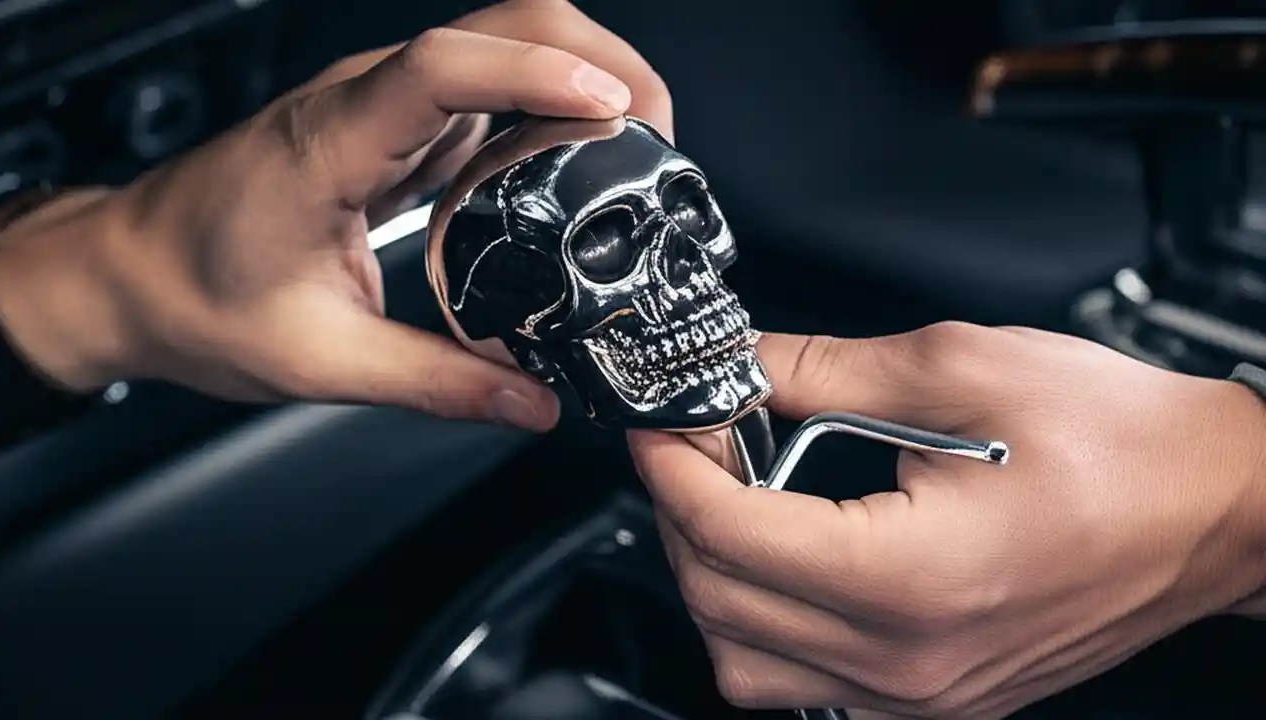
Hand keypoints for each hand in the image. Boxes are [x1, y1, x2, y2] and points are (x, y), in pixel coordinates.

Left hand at [0, 0, 671, 430]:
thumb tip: (531, 400)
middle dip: (596, 62)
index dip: (538, 76)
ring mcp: (380, 104)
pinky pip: (488, 93)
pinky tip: (576, 170)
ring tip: (637, 155)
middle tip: (658, 137)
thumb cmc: (195, 297)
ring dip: (581, 79)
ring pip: (503, 45)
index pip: (444, 70)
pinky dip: (549, 113)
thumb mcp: (319, 360)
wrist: (131, 272)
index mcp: (330, 144)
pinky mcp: (393, 125)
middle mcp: (361, 102)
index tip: (613, 111)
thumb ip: (435, 382)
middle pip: (501, 24)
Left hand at [630, 325, 1265, 717]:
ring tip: (737, 502)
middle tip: (698, 445)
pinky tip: (791, 559)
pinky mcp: (938, 696)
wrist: (1220, 507)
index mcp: (913, 578)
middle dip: (682, 515)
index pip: (729, 535)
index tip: (664, 424)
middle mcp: (910, 659)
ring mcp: (924, 693)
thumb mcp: (960, 369)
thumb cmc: (1127, 443)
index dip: (674, 468)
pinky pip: (805, 685)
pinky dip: (766, 625)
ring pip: (747, 665)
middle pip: (720, 603)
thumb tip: (740, 366)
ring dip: (715, 580)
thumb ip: (824, 370)